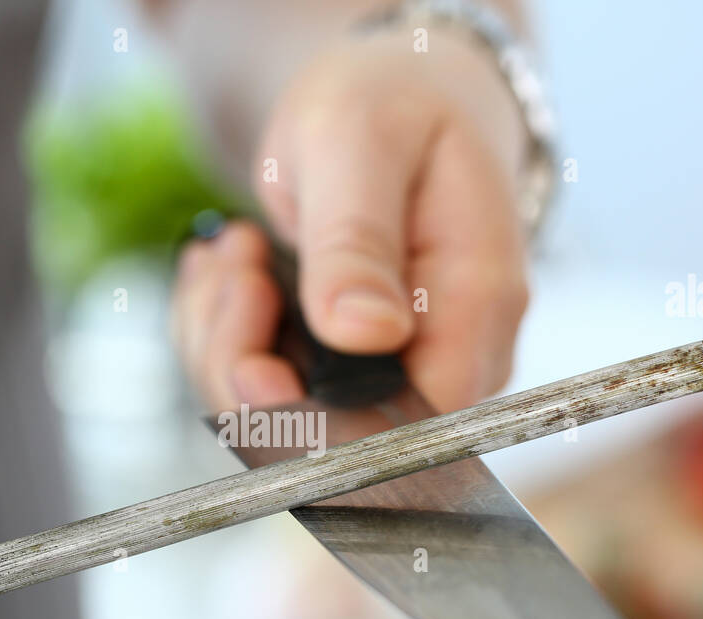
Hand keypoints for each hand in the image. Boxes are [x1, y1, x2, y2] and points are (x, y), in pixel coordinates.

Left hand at [173, 23, 530, 413]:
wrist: (397, 100)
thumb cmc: (392, 106)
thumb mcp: (359, 143)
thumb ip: (357, 242)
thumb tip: (365, 335)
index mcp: (478, 302)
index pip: (411, 422)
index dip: (316, 414)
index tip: (250, 343)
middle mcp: (452, 356)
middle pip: (336, 434)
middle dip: (248, 361)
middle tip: (237, 260)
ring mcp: (404, 372)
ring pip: (284, 421)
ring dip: (224, 341)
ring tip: (236, 249)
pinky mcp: (356, 374)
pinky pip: (265, 392)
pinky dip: (225, 334)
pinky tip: (234, 268)